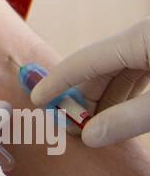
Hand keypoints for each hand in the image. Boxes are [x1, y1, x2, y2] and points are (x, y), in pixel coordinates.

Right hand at [29, 18, 149, 146]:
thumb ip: (127, 118)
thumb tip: (89, 137)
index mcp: (138, 38)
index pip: (85, 60)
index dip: (58, 81)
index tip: (37, 102)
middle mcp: (142, 38)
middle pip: (101, 68)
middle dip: (84, 99)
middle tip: (73, 130)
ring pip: (119, 73)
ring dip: (105, 101)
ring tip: (94, 129)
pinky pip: (136, 75)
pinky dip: (124, 97)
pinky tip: (119, 116)